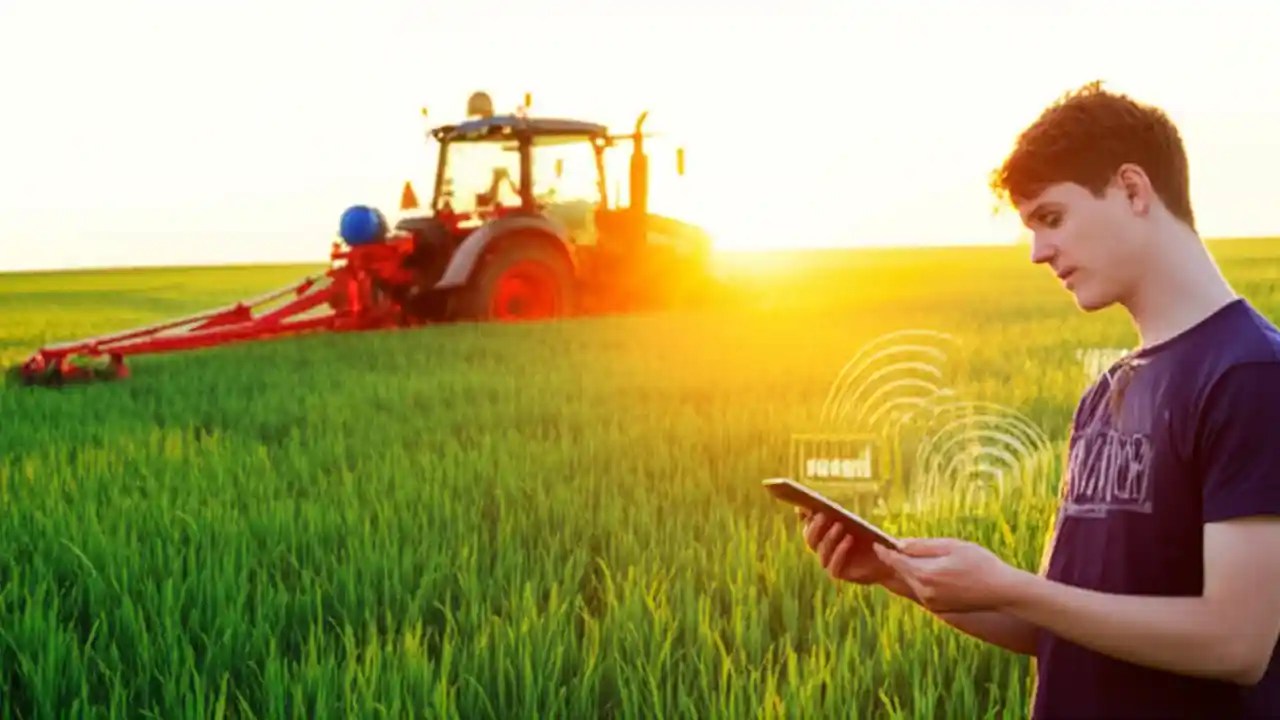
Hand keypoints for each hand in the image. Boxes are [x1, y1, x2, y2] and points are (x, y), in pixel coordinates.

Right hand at [798, 509, 915, 599]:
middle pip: (810, 540)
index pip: (808, 527)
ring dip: (829, 537)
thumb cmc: (868, 539)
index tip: (807, 508)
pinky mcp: (838, 574)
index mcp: (822, 537)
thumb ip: (836, 515)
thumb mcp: (854, 524)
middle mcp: (822, 551)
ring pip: (822, 551)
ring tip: (840, 525)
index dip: (805, 517)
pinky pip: (833, 566)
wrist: (885, 560)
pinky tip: (848, 539)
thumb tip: (821, 504)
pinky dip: (840, 551)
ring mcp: (829, 563)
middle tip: (822, 515)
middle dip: (815, 527)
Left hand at [872, 538, 1028, 612]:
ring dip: (906, 571)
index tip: (877, 543)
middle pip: (900, 573)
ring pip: (910, 583)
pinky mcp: (938, 609)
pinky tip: (922, 571)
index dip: (884, 551)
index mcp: (925, 575)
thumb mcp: (952, 546)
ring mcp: (931, 603)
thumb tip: (901, 544)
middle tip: (886, 548)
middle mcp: (924, 592)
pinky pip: (921, 591)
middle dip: (893, 561)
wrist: (1002, 592)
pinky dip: (918, 580)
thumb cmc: (981, 564)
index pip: (895, 562)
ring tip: (902, 557)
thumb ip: (923, 546)